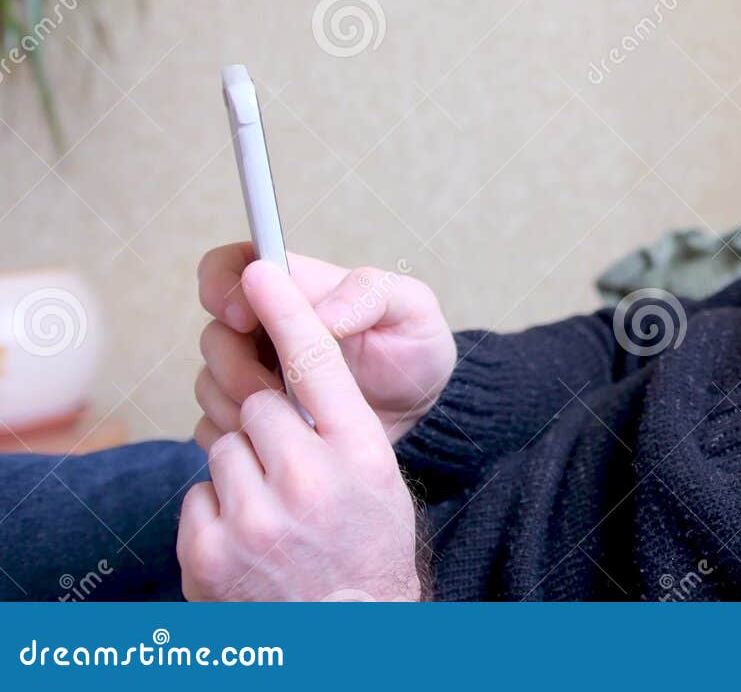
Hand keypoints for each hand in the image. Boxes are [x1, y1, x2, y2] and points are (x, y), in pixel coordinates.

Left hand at [179, 260, 422, 600]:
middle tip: (288, 455)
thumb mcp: (378, 477)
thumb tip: (283, 373)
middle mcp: (309, 481)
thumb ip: (337, 422)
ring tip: (276, 507)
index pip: (314, 362)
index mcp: (361, 453)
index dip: (284, 308)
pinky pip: (198, 492)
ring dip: (242, 466)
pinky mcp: (210, 553)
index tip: (260, 269)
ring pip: (223, 446)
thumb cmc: (366, 549)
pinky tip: (252, 535)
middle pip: (257, 403)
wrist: (346, 635)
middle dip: (265, 420)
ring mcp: (256, 520)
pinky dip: (218, 508)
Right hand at [196, 243, 455, 444]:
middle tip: (272, 388)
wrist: (415, 414)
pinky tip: (277, 444)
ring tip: (290, 420)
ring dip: (237, 403)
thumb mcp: (413, 310)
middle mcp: (262, 329)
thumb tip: (320, 313)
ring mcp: (251, 374)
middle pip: (214, 334)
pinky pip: (214, 426)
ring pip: (209, 382)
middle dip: (234, 363)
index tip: (244, 317)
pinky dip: (237, 436)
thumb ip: (371, 294)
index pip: (230, 266)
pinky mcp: (249, 419)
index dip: (220, 287)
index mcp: (294, 290)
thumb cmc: (414, 350)